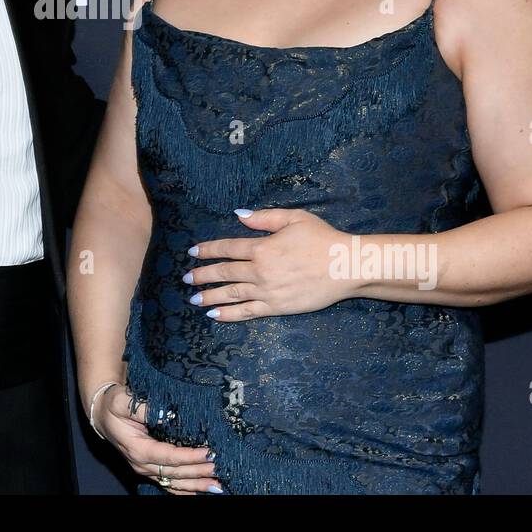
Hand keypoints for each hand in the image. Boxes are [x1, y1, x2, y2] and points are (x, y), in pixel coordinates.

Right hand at [94, 385, 222, 494]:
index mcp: (137, 449)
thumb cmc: (113, 406)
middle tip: (218, 467)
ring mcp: (146, 470)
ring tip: (216, 483)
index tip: (207, 452)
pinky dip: (186, 490)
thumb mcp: (123, 401)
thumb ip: (143, 408)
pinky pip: (170, 485)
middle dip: (197, 471)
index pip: (167, 456)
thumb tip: (166, 413)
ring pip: (174, 483)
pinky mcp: (150, 470)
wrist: (103, 415)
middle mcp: (142, 464)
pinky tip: (200, 491)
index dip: (188, 457)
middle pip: (174, 473)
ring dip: (196, 484)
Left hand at [185, 207, 353, 319]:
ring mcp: (267, 291)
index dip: (208, 250)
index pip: (227, 248)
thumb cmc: (322, 239)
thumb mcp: (294, 218)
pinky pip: (247, 312)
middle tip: (186, 278)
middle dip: (203, 275)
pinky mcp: (277, 307)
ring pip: (231, 294)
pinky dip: (228, 314)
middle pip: (224, 273)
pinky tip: (214, 315)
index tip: (193, 252)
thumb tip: (238, 216)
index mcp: (262, 247)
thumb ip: (264, 218)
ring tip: (193, 299)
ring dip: (209, 297)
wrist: (345, 266)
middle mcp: (260, 271)